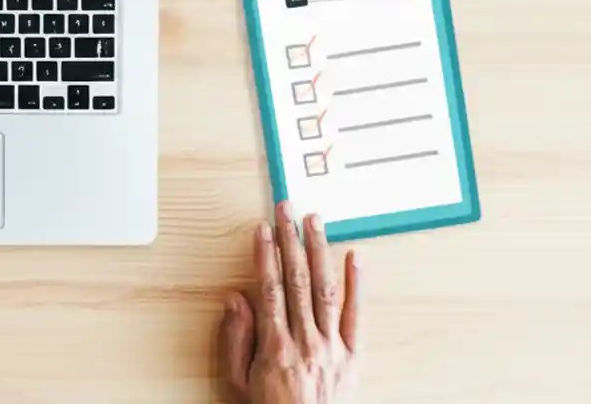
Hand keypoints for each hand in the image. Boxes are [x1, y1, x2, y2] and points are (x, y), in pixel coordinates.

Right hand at [219, 202, 360, 403]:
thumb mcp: (237, 381)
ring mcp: (332, 347)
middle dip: (290, 241)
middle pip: (298, 280)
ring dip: (320, 251)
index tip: (262, 229)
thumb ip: (236, 339)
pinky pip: (356, 315)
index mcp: (275, 347)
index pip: (270, 288)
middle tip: (286, 210)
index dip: (265, 255)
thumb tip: (235, 298)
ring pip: (326, 289)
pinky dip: (357, 285)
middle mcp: (306, 341)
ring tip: (315, 221)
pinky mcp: (353, 356)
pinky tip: (354, 257)